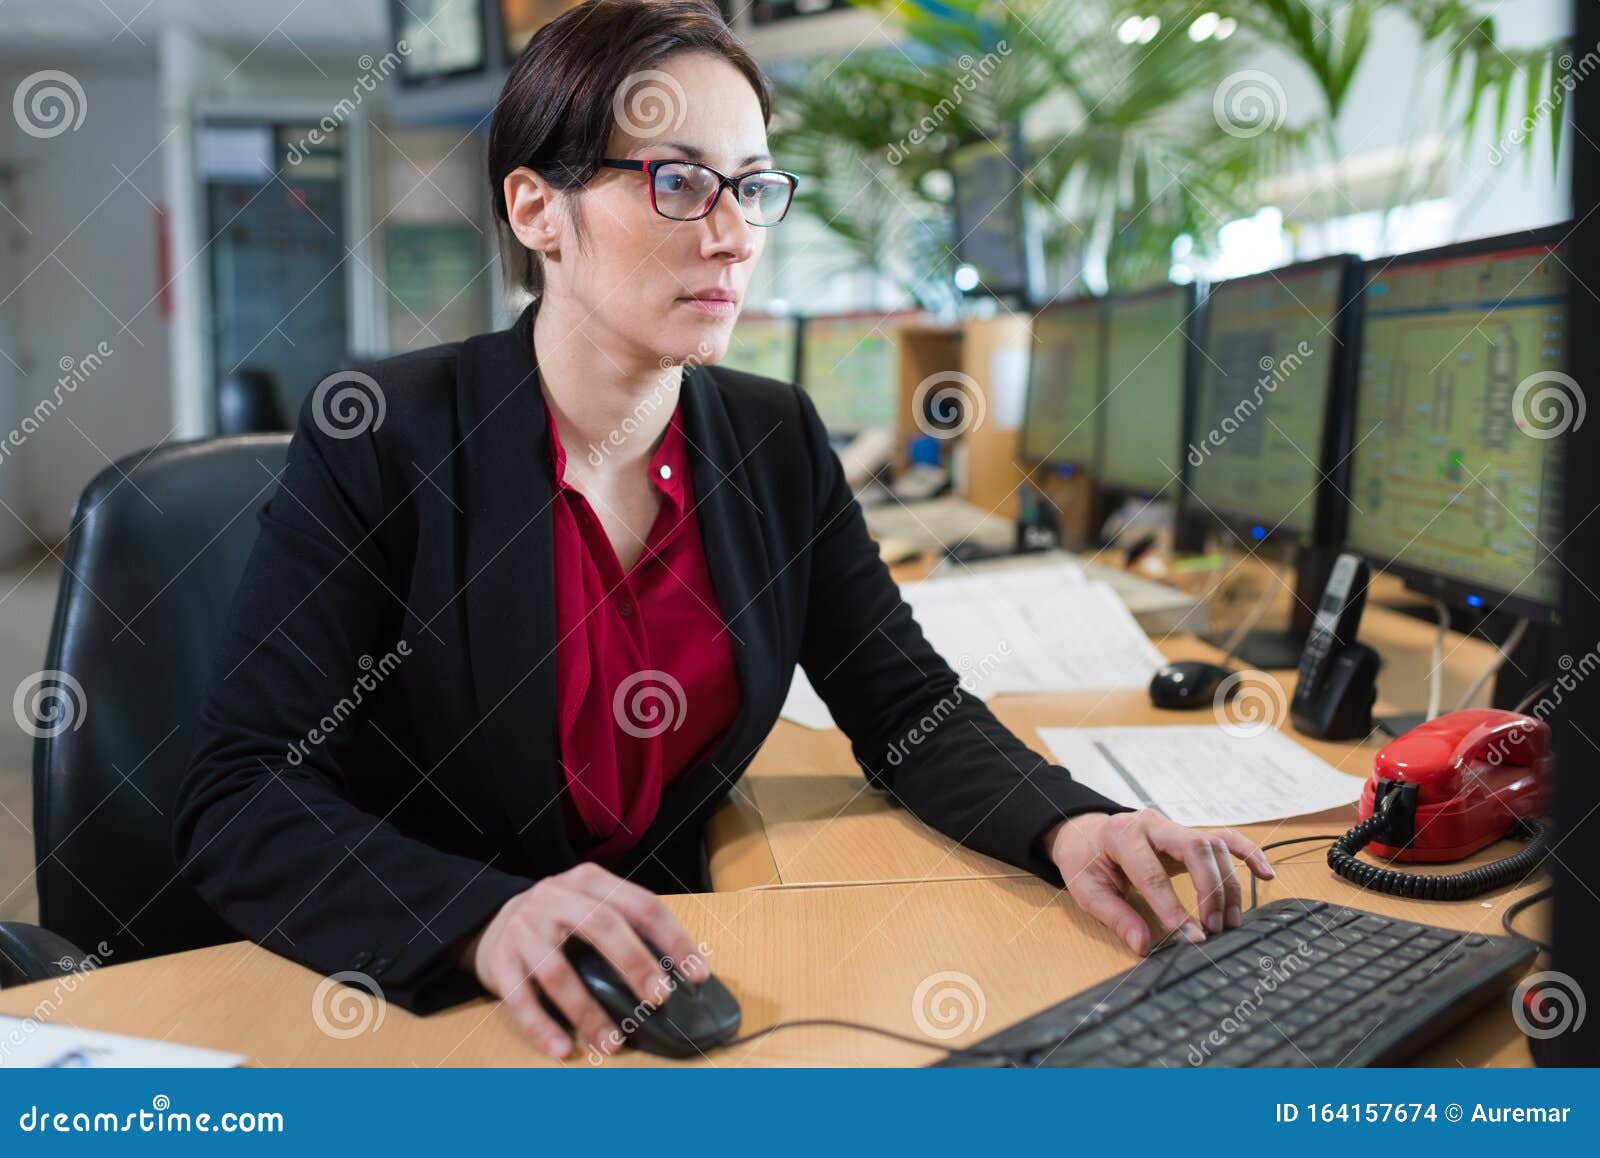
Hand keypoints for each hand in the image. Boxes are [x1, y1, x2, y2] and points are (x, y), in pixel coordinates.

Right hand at [457, 862, 707, 1058]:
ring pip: (558, 971)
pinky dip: (542, 1028)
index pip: (641, 904)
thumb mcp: (591, 906)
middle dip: (635, 963)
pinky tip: (563, 1049)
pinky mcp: (499, 962)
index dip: (673, 939)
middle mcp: (554, 898)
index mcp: (589, 881)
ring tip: (614, 1043)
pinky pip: (520, 1000)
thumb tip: (679, 975)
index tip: (697, 974)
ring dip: (588, 1012)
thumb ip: (628, 928)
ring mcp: (523, 928)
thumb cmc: (559, 921)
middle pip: (601, 926)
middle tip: (659, 999)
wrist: (491, 922)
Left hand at [1046, 810, 1274, 955]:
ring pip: (1214, 846)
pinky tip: (1265, 874)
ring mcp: (1173, 826)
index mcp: (1121, 836)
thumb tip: (1142, 945)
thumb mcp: (1087, 890)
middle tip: (1214, 927)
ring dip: (1227, 885)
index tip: (1193, 938)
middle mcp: (1152, 824)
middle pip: (1196, 849)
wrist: (1085, 832)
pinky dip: (1248, 855)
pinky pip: (1225, 837)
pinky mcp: (1188, 833)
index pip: (1153, 874)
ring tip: (1228, 922)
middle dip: (1210, 890)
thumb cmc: (1086, 860)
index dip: (1174, 909)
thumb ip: (1115, 917)